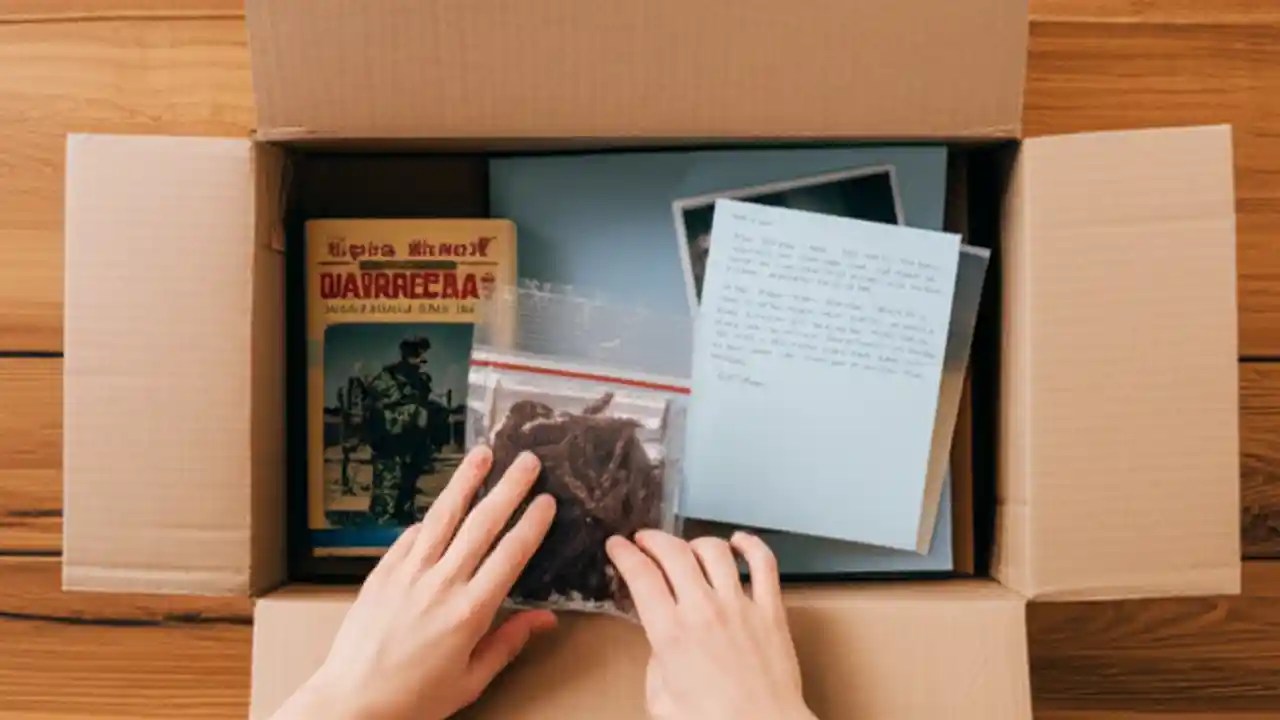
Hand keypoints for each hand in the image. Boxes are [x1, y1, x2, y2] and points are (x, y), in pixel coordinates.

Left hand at [272, 447, 556, 719]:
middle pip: (482, 523)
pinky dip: (430, 517)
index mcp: (470, 612)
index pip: (510, 554)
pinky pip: (411, 535)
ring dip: (466, 482)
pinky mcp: (383, 572)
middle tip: (527, 461)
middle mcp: (441, 584)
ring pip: (444, 516)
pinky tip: (443, 504)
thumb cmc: (413, 699)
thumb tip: (545, 619)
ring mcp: (408, 573)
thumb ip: (508, 642)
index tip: (547, 501)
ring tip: (483, 454)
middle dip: (509, 488)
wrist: (351, 702)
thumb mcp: (471, 679)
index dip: (532, 523)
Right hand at [606, 530, 815, 719]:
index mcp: (671, 633)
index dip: (624, 554)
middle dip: (652, 539)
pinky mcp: (771, 610)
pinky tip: (739, 542)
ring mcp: (740, 606)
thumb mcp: (661, 700)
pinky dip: (750, 544)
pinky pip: (764, 563)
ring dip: (695, 542)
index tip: (617, 546)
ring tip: (687, 548)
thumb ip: (656, 663)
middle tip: (644, 540)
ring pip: (715, 550)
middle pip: (673, 552)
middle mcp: (704, 610)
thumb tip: (662, 642)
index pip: (641, 575)